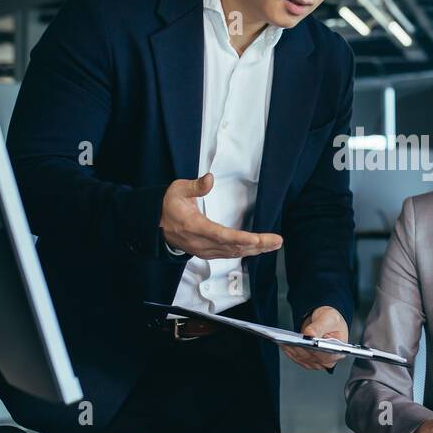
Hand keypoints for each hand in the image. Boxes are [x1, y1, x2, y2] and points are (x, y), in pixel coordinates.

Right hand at [159, 174, 282, 258]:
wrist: (156, 225)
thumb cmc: (169, 205)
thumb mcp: (178, 190)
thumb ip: (195, 186)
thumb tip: (210, 178)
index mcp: (194, 227)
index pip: (221, 235)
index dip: (240, 239)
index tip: (257, 239)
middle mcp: (201, 243)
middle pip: (233, 247)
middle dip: (257, 245)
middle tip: (276, 241)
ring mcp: (205, 250)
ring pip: (234, 253)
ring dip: (255, 250)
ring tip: (273, 244)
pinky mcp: (208, 252)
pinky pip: (229, 254)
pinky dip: (245, 251)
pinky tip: (258, 249)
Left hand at [280, 306, 347, 370]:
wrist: (324, 320)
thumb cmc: (331, 320)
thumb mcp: (329, 319)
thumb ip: (320, 327)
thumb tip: (310, 334)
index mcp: (338, 351)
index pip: (326, 355)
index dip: (315, 351)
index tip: (305, 343)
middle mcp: (328, 359)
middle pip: (311, 357)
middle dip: (299, 348)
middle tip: (289, 340)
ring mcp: (317, 361)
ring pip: (302, 358)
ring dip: (292, 349)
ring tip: (283, 340)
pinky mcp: (307, 360)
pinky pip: (296, 358)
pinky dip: (289, 350)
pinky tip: (283, 343)